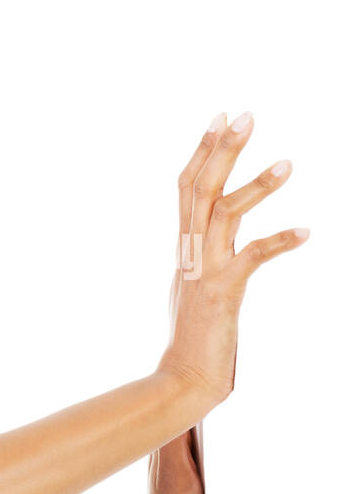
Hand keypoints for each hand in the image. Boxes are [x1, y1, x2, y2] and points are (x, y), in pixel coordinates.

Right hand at [157, 112, 308, 406]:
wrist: (184, 379)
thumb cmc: (196, 340)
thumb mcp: (197, 287)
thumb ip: (205, 257)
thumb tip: (217, 237)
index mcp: (184, 250)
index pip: (187, 188)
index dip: (202, 152)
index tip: (220, 118)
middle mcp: (190, 254)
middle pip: (199, 190)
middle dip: (221, 150)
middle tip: (243, 114)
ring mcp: (204, 272)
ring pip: (223, 215)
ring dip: (255, 186)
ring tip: (289, 162)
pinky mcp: (222, 293)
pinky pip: (252, 258)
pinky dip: (279, 242)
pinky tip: (308, 231)